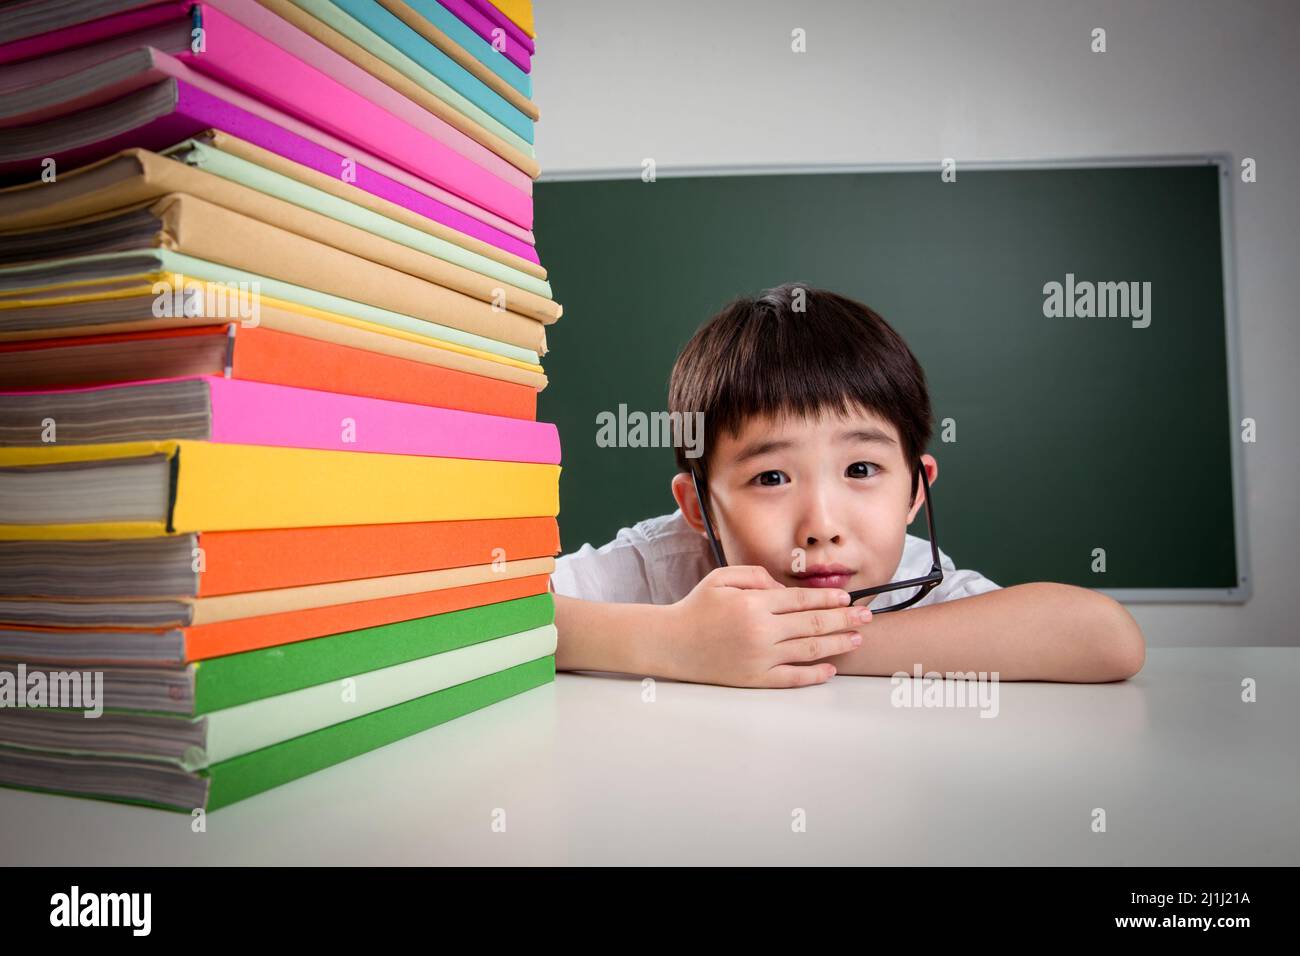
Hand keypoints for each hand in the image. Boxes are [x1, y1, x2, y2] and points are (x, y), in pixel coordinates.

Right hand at [659, 565, 870, 687]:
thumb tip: (786, 589)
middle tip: (867, 617)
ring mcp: (760, 657)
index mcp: (754, 603)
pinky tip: (830, 668)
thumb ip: (757, 576)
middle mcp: (761, 631)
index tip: (847, 598)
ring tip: (856, 639)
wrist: (670, 644)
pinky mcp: (755, 679)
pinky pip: (793, 677)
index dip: (828, 599)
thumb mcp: (722, 578)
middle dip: (844, 619)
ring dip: (837, 643)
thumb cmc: (696, 608)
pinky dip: (815, 674)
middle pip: (814, 624)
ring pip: (809, 650)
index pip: (802, 600)